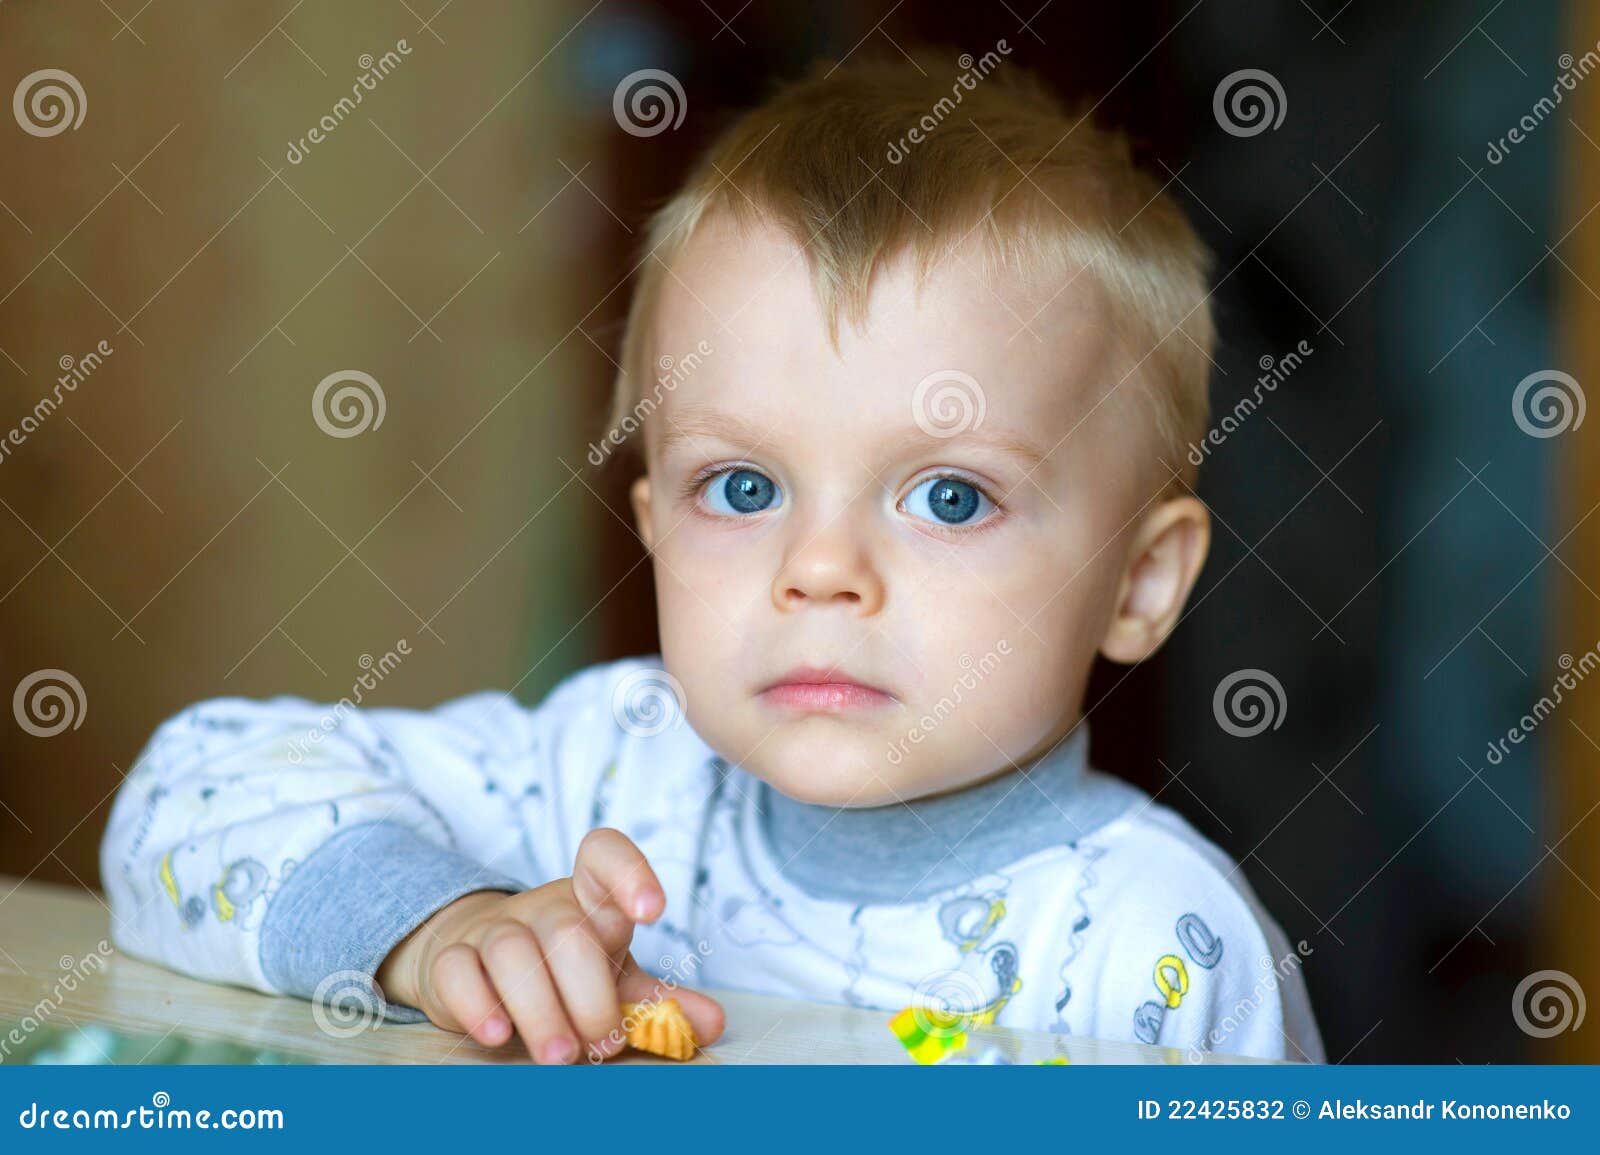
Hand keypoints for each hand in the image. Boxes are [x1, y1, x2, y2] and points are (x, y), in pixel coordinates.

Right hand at [375, 828, 723, 1062]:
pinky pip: (456, 969)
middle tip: (603, 1045)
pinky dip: (476, 1003)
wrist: (483, 965)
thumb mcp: (616, 981)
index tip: (652, 910)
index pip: (604, 855)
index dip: (629, 872)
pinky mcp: (452, 958)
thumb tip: (712, 1022)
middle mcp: (543, 908)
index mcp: (590, 901)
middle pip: (566, 931)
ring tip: (560, 1057)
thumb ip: (660, 1002)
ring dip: (539, 1009)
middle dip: (589, 995)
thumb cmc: (565, 972)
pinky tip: (497, 1033)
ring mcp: (494, 929)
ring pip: (511, 951)